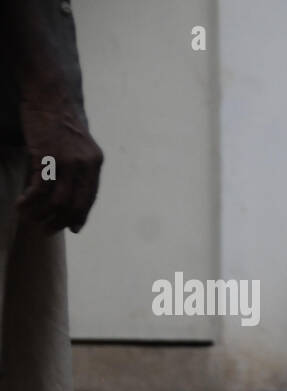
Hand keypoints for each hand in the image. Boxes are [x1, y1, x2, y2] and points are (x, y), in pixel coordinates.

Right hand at [17, 101, 103, 232]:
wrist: (47, 95)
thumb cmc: (58, 119)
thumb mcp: (78, 145)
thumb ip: (79, 168)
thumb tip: (70, 194)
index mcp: (96, 163)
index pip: (90, 198)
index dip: (81, 216)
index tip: (72, 228)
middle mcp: (85, 165)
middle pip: (76, 204)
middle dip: (61, 221)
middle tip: (48, 229)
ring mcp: (66, 161)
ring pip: (57, 201)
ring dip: (43, 215)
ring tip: (31, 219)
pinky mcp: (46, 157)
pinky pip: (39, 189)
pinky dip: (29, 201)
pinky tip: (20, 205)